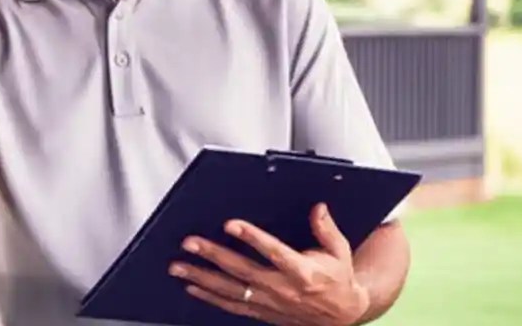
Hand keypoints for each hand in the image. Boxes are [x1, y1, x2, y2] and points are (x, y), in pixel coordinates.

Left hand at [169, 203, 369, 325]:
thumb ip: (326, 229)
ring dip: (202, 278)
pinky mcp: (262, 312)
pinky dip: (210, 297)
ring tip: (179, 267)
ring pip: (230, 290)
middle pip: (242, 271)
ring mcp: (270, 303)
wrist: (342, 317)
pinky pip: (232, 305)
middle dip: (213, 255)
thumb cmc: (338, 280)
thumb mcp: (340, 252)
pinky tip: (192, 287)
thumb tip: (318, 207)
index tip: (232, 225)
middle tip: (190, 242)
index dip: (252, 238)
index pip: (274, 253)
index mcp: (303, 272)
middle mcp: (283, 289)